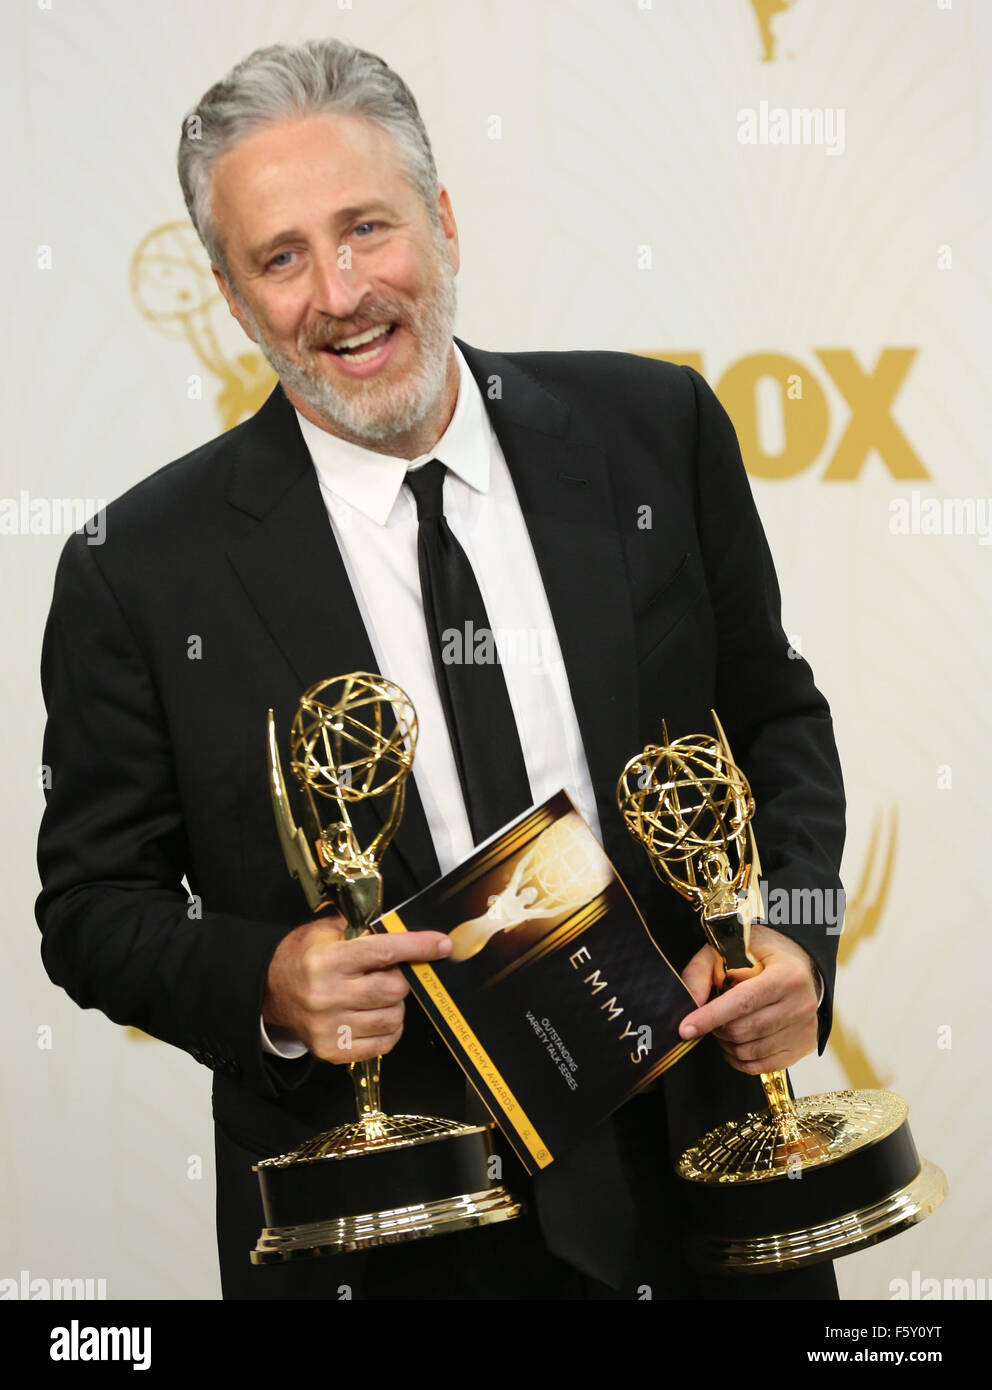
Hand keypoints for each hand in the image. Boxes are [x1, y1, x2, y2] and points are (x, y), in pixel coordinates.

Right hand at [262, 915, 451, 1063]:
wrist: (269, 992)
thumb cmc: (304, 956)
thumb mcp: (326, 931)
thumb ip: (362, 928)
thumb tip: (405, 929)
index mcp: (328, 960)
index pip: (383, 952)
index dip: (417, 947)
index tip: (442, 945)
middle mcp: (328, 995)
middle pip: (393, 990)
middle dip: (401, 980)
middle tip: (389, 974)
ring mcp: (330, 1027)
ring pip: (393, 1019)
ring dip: (395, 1006)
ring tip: (379, 997)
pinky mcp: (333, 1051)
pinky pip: (383, 1044)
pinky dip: (389, 1030)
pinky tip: (376, 1017)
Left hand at [678, 924, 818, 1074]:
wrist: (799, 966)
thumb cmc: (760, 956)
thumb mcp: (728, 950)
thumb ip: (702, 970)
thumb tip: (693, 1001)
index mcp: (787, 975)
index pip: (743, 1002)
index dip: (711, 1017)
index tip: (685, 1028)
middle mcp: (801, 1004)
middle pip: (743, 1030)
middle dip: (716, 1028)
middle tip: (710, 1017)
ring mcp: (805, 1028)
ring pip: (750, 1051)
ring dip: (727, 1044)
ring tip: (724, 1026)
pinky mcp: (804, 1047)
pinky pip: (762, 1067)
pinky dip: (740, 1059)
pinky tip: (735, 1043)